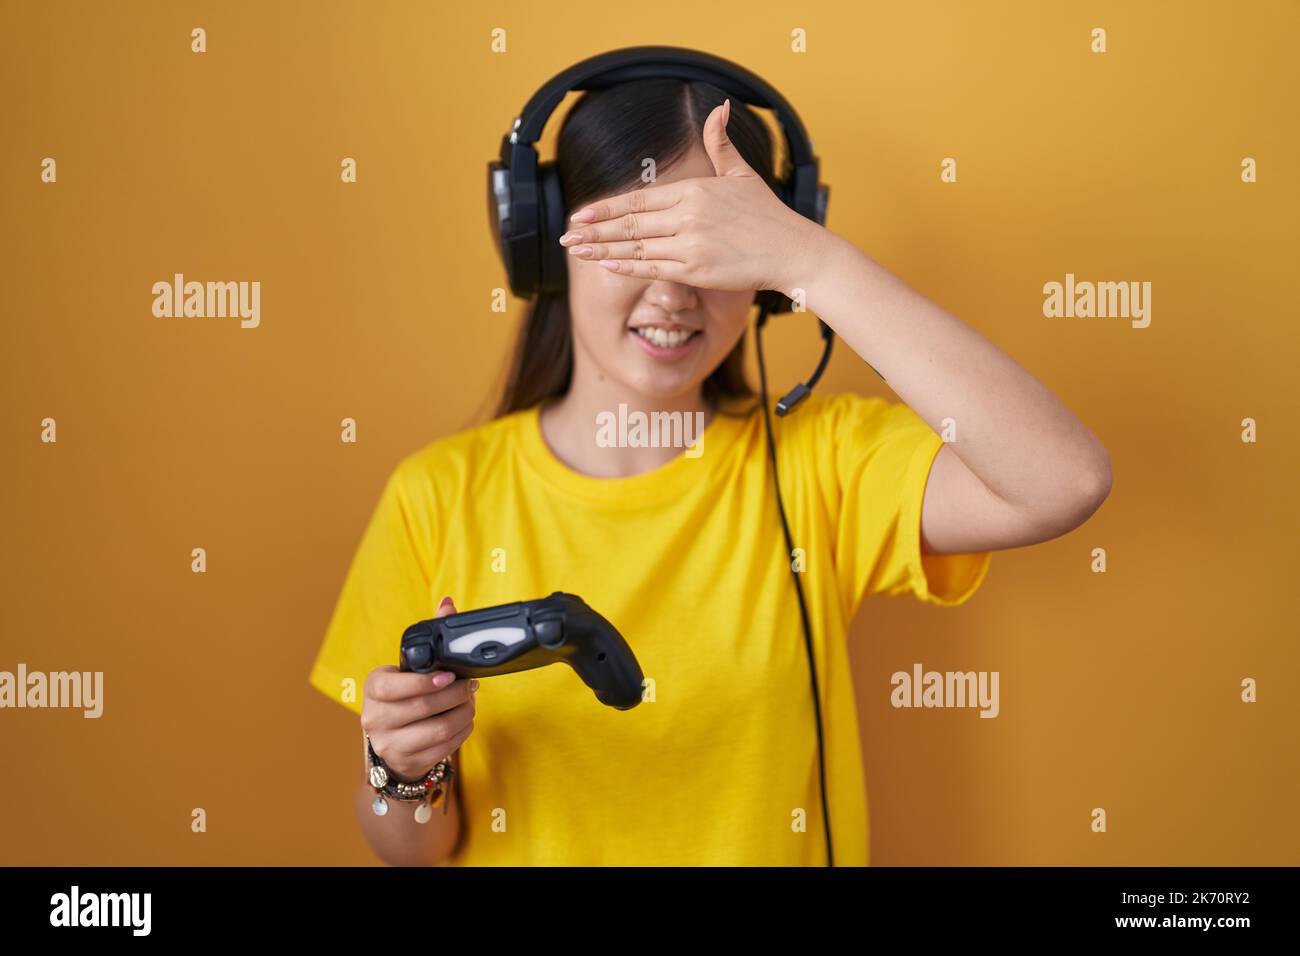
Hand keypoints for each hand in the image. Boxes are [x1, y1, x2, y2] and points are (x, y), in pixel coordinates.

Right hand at [361, 596, 476, 782]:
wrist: (394, 740)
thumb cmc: (406, 695)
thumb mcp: (410, 667)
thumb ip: (430, 636)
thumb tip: (447, 603)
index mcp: (373, 687)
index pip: (393, 687)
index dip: (424, 682)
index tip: (449, 676)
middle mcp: (374, 717)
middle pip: (423, 707)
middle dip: (455, 695)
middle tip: (470, 686)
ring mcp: (388, 743)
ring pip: (438, 729)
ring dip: (463, 713)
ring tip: (469, 702)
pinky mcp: (407, 761)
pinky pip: (444, 747)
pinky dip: (462, 731)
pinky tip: (465, 720)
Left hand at [558, 98, 827, 296]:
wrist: (792, 250)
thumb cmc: (767, 215)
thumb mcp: (741, 173)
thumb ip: (720, 143)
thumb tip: (719, 108)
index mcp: (693, 190)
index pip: (637, 199)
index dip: (604, 208)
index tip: (580, 214)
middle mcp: (687, 216)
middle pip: (629, 223)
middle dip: (593, 230)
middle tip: (566, 237)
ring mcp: (689, 245)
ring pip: (635, 247)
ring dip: (601, 250)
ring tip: (576, 253)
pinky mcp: (695, 270)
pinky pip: (652, 268)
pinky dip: (627, 266)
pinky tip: (606, 265)